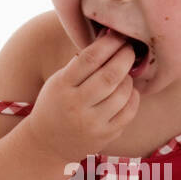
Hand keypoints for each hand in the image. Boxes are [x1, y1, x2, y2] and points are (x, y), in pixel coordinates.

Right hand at [27, 28, 139, 163]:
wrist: (47, 144)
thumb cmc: (56, 104)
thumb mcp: (58, 81)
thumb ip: (80, 64)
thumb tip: (110, 38)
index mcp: (62, 86)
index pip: (90, 58)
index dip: (109, 43)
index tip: (119, 35)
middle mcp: (76, 105)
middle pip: (110, 76)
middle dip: (125, 58)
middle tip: (130, 49)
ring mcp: (91, 123)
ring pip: (122, 94)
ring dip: (129, 79)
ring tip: (126, 73)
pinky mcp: (104, 136)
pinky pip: (128, 113)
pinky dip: (133, 97)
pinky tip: (129, 91)